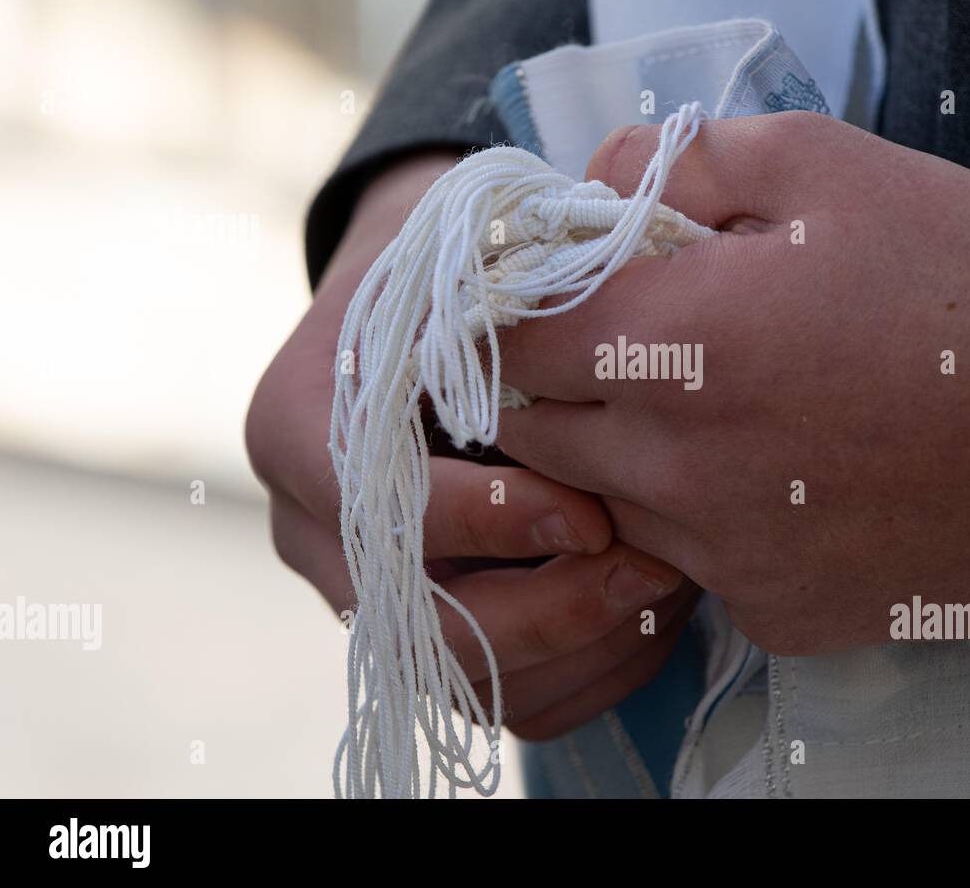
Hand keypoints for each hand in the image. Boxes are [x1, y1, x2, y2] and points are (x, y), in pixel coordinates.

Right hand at [246, 154, 695, 737]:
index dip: (489, 521)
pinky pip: (506, 697)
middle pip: (421, 625)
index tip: (591, 512)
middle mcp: (312, 529)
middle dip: (554, 609)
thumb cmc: (454, 277)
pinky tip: (651, 615)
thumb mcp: (463, 271)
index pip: (378, 509)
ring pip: (470, 681)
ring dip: (585, 646)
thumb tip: (592, 417)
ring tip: (671, 584)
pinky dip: (591, 670)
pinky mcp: (424, 632)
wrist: (424, 309)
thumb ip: (500, 334)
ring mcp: (364, 592)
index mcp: (299, 428)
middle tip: (656, 567)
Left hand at [496, 112, 969, 654]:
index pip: (505, 342)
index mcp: (675, 342)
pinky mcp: (779, 615)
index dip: (518, 310)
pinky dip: (713, 522)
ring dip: (633, 458)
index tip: (556, 293)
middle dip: (558, 385)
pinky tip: (795, 478)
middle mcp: (679, 466)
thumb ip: (678, 162)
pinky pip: (697, 565)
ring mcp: (728, 555)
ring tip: (730, 408)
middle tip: (636, 343)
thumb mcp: (825, 162)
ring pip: (611, 507)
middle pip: (537, 435)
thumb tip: (595, 191)